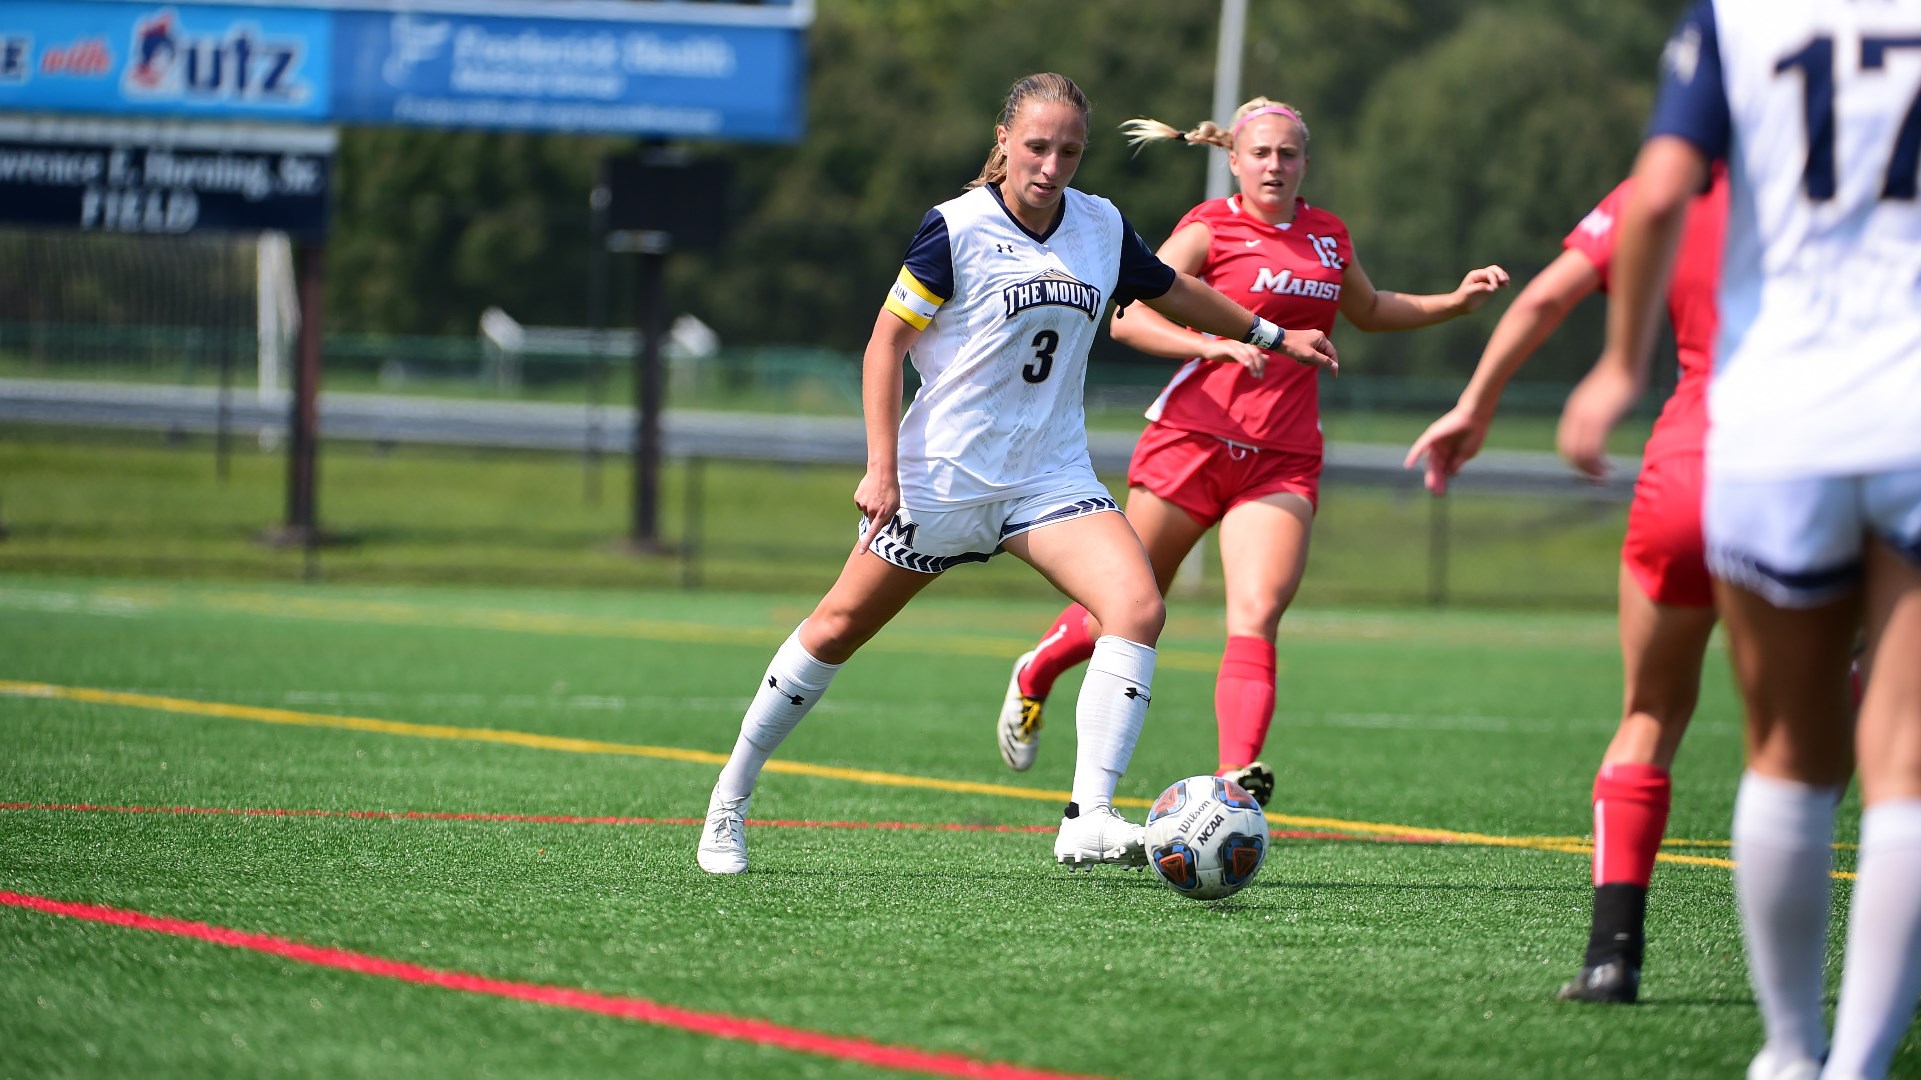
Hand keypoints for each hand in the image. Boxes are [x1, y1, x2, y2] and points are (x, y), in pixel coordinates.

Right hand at [851, 468, 900, 554]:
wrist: (882, 472)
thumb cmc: (892, 489)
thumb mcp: (895, 505)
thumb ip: (888, 517)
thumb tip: (881, 525)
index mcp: (882, 513)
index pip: (873, 532)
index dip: (867, 543)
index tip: (861, 552)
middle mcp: (871, 510)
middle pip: (871, 519)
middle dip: (875, 515)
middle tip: (882, 504)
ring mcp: (863, 504)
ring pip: (865, 511)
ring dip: (870, 506)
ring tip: (877, 495)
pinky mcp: (857, 498)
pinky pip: (860, 504)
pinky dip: (865, 500)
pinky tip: (870, 492)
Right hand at [1198, 337, 1266, 377]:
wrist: (1208, 349)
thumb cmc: (1225, 352)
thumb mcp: (1241, 356)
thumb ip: (1254, 357)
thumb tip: (1268, 358)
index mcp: (1246, 343)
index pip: (1258, 353)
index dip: (1262, 364)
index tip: (1262, 375)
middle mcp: (1242, 342)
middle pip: (1255, 353)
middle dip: (1259, 366)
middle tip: (1260, 377)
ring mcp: (1235, 344)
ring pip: (1248, 354)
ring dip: (1253, 365)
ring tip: (1254, 375)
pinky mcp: (1227, 347)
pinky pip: (1237, 353)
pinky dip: (1243, 359)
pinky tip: (1246, 365)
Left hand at [1277, 328, 1338, 377]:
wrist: (1278, 341)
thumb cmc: (1294, 347)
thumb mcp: (1310, 355)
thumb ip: (1324, 361)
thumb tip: (1335, 366)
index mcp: (1321, 337)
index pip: (1332, 353)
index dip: (1334, 364)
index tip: (1334, 376)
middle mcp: (1318, 337)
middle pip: (1323, 355)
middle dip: (1314, 361)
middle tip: (1305, 361)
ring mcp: (1311, 339)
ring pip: (1316, 356)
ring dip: (1308, 361)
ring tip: (1299, 359)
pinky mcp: (1305, 343)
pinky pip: (1310, 354)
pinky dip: (1305, 358)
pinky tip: (1297, 357)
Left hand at [1403, 405, 1489, 495]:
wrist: (1475, 419)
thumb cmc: (1473, 435)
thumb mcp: (1466, 454)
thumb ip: (1456, 464)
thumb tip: (1449, 474)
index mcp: (1450, 452)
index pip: (1442, 469)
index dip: (1441, 480)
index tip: (1440, 492)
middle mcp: (1441, 448)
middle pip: (1435, 466)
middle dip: (1436, 479)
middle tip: (1435, 492)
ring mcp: (1435, 442)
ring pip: (1430, 461)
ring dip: (1430, 473)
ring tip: (1431, 486)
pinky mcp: (1432, 435)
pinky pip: (1420, 446)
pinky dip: (1414, 455)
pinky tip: (1408, 466)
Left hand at [1452, 265, 1510, 314]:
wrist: (1459, 305)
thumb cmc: (1461, 298)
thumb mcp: (1469, 292)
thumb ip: (1480, 288)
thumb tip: (1493, 288)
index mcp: (1475, 275)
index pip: (1488, 273)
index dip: (1493, 279)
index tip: (1494, 289)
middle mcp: (1481, 276)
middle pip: (1494, 270)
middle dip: (1500, 274)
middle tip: (1504, 280)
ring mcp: (1485, 281)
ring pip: (1497, 275)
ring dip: (1503, 277)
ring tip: (1507, 282)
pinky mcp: (1488, 288)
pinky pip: (1497, 283)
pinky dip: (1502, 283)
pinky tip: (1506, 286)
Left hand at [1556, 359, 1638, 479]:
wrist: (1625, 361)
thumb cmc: (1622, 377)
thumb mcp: (1604, 398)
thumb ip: (1601, 412)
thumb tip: (1606, 420)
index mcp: (1574, 411)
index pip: (1566, 444)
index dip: (1576, 460)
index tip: (1592, 468)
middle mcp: (1575, 416)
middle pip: (1569, 452)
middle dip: (1582, 470)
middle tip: (1598, 480)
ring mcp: (1585, 418)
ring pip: (1579, 455)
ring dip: (1590, 471)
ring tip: (1604, 479)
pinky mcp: (1599, 420)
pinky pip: (1592, 450)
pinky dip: (1597, 466)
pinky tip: (1608, 471)